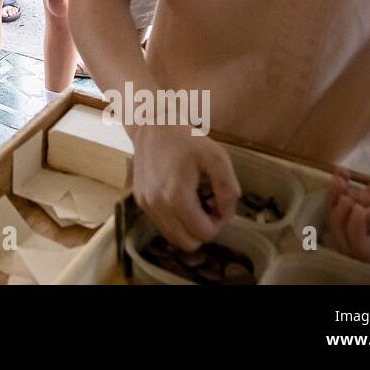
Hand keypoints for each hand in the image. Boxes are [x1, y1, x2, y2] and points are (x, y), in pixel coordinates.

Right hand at [129, 126, 241, 249]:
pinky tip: (181, 200)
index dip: (219, 224)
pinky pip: (162, 225)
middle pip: (187, 243)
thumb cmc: (187, 139)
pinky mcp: (140, 201)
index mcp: (176, 196)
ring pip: (173, 237)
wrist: (153, 125)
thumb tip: (225, 213)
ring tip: (196, 204)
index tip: (220, 204)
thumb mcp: (217, 158)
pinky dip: (175, 221)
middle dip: (203, 231)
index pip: (204, 233)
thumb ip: (228, 189)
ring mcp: (146, 204)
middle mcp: (157, 205)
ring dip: (188, 228)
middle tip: (210, 208)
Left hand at [325, 156, 369, 263]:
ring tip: (340, 181)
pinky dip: (336, 187)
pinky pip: (343, 200)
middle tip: (346, 198)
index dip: (357, 235)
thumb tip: (367, 218)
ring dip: (333, 202)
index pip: (367, 253)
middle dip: (340, 221)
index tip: (361, 210)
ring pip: (341, 220)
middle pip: (348, 241)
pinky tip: (342, 172)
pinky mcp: (366, 200)